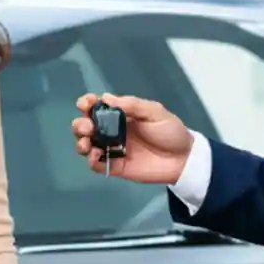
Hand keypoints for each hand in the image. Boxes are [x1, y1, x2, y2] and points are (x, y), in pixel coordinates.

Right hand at [71, 93, 193, 183]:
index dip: (86, 103)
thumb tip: (106, 97)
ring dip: (81, 142)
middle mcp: (112, 131)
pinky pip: (97, 165)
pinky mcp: (115, 166)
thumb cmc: (170, 132)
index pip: (97, 107)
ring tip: (87, 143)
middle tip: (88, 127)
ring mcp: (112, 149)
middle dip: (80, 124)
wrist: (183, 159)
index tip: (85, 104)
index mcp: (120, 115)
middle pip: (86, 126)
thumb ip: (132, 105)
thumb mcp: (155, 112)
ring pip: (87, 145)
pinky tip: (96, 156)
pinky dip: (91, 160)